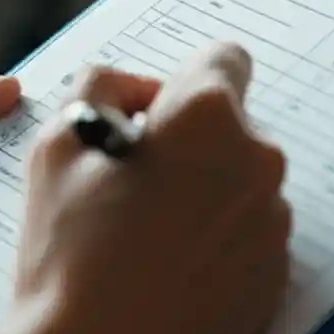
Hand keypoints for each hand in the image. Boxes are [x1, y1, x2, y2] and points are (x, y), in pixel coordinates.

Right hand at [5, 43, 290, 333]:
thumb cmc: (72, 257)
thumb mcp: (58, 145)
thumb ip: (99, 86)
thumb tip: (135, 89)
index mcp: (208, 117)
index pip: (223, 59)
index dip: (180, 83)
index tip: (153, 117)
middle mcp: (257, 161)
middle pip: (230, 125)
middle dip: (188, 143)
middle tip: (133, 184)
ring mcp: (273, 222)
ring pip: (239, 181)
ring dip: (203, 193)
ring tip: (145, 235)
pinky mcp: (276, 274)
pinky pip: (247, 234)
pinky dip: (216, 241)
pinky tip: (169, 267)